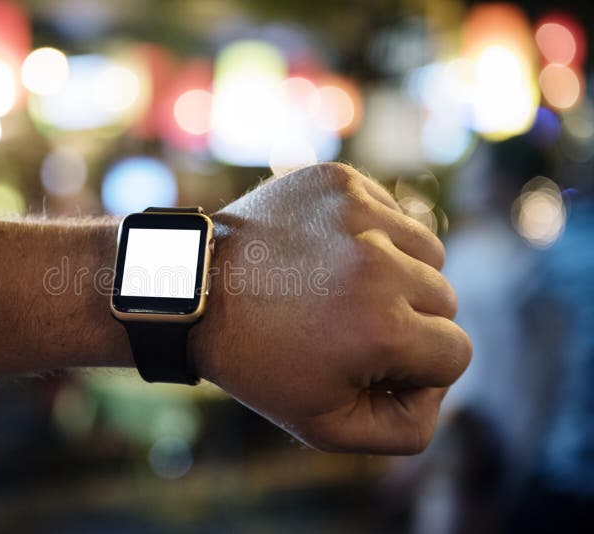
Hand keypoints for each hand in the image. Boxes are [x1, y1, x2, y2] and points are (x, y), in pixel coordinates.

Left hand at [192, 163, 470, 453]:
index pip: (456, 354)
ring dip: (400, 274)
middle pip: (446, 301)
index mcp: (383, 330)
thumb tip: (439, 387)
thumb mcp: (324, 425)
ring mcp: (359, 213)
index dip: (414, 369)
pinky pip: (395, 214)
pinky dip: (376, 235)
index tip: (367, 361)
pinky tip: (330, 254)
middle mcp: (380, 263)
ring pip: (429, 252)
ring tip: (343, 288)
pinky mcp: (341, 181)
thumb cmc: (258, 362)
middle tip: (348, 325)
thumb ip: (404, 428)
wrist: (195, 290)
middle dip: (409, 321)